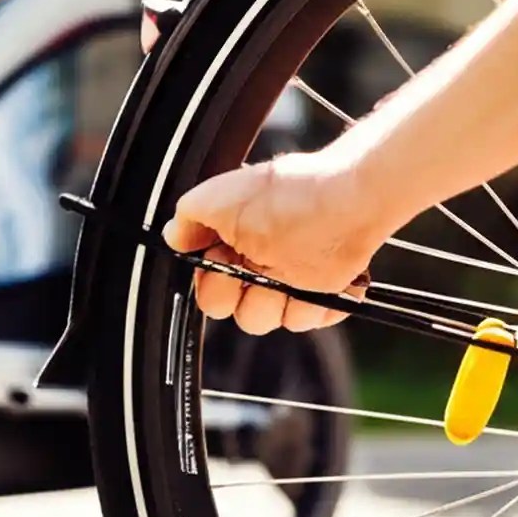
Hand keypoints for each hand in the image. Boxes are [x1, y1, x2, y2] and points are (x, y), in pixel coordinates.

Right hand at [162, 151, 384, 334]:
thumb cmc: (285, 194)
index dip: (216, 286)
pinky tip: (327, 279)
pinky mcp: (326, 295)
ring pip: (279, 322)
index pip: (211, 296)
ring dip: (287, 302)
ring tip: (299, 270)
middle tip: (263, 267)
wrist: (345, 199)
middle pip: (244, 316)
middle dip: (253, 298)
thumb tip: (173, 235)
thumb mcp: (219, 197)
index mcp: (234, 250)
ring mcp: (295, 285)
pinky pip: (315, 319)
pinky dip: (322, 305)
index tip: (227, 261)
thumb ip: (188, 218)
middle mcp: (262, 270)